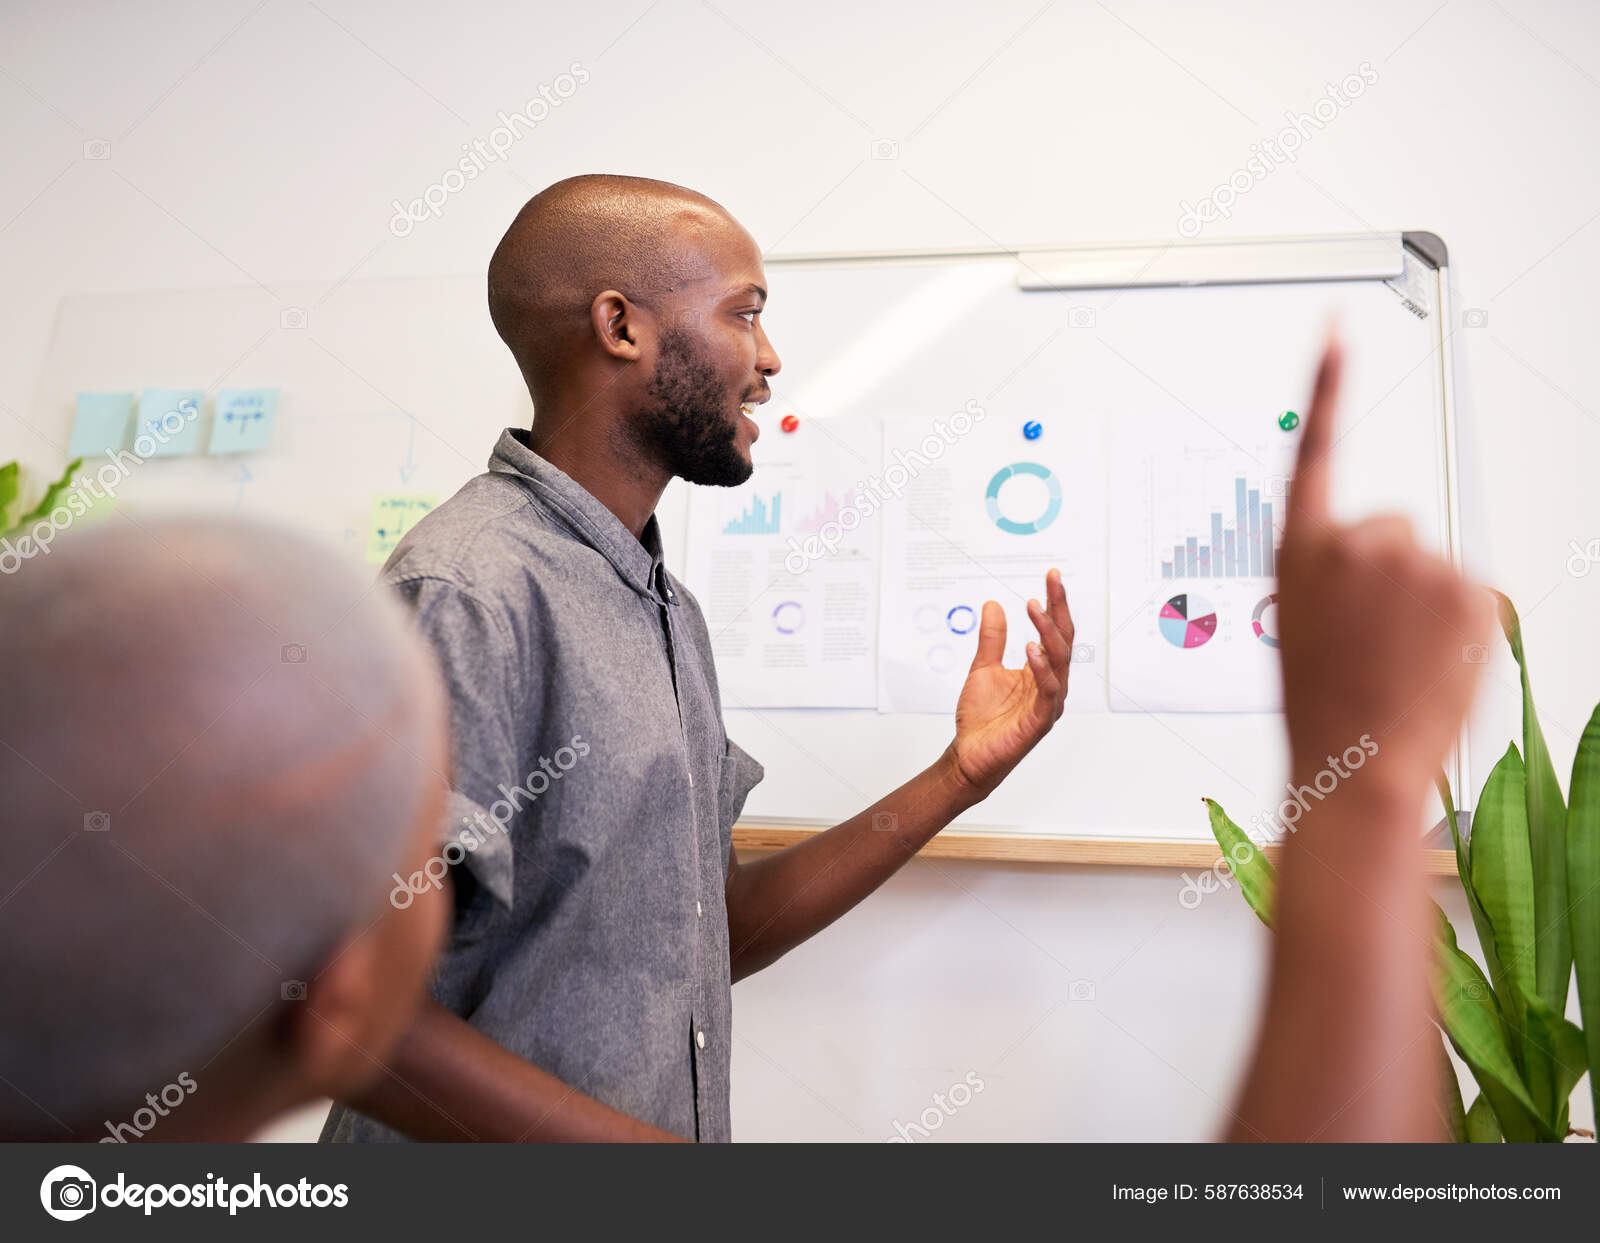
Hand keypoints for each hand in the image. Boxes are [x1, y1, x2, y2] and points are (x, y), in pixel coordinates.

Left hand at [948, 569, 1073, 799]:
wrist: (970, 756)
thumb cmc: (981, 718)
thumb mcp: (982, 668)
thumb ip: (992, 639)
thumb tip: (993, 604)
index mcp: (1040, 671)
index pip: (1054, 632)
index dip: (1055, 603)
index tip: (1052, 575)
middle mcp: (1051, 684)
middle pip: (1063, 641)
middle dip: (1059, 609)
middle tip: (1052, 581)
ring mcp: (1048, 703)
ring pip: (1059, 662)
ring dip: (1048, 633)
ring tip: (1034, 608)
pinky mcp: (1039, 721)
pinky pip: (1048, 691)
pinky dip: (1042, 669)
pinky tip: (1031, 648)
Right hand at [1277, 336, 1494, 793]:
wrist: (1357, 765)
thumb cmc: (1323, 707)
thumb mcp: (1300, 627)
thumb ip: (1331, 576)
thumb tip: (1378, 567)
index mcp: (1300, 550)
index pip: (1312, 447)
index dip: (1324, 386)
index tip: (1334, 331)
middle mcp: (1355, 541)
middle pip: (1392, 526)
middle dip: (1389, 572)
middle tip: (1372, 636)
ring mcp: (1415, 561)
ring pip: (1432, 565)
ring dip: (1422, 605)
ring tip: (1398, 659)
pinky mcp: (1467, 586)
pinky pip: (1470, 592)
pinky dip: (1459, 626)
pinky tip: (1429, 661)